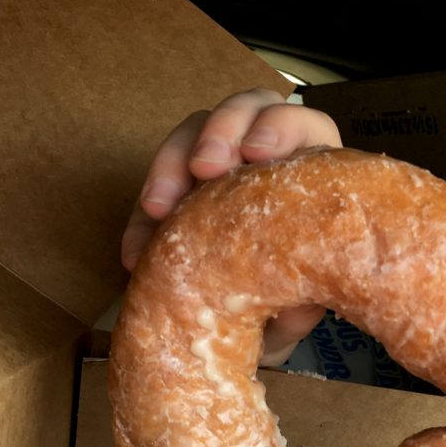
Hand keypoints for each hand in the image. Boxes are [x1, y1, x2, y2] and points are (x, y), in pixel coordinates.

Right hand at [122, 88, 341, 364]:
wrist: (254, 336)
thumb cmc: (290, 308)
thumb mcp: (302, 309)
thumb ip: (305, 301)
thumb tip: (302, 303)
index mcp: (310, 172)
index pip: (304, 125)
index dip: (281, 128)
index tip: (257, 153)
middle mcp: (265, 157)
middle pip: (245, 110)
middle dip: (221, 131)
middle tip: (205, 167)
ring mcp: (218, 167)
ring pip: (193, 133)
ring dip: (172, 164)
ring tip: (159, 209)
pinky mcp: (178, 191)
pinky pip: (154, 189)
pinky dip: (142, 220)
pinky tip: (135, 256)